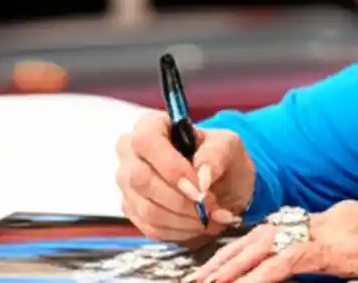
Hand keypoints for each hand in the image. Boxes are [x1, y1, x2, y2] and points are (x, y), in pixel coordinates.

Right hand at [115, 112, 256, 240]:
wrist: (222, 183)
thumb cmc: (221, 157)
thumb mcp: (229, 146)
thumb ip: (216, 155)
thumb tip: (201, 177)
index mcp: (151, 125)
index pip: (146, 141)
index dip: (170, 166)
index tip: (199, 187)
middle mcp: (130, 153)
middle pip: (140, 179)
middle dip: (181, 200)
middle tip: (211, 206)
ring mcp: (128, 184)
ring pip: (146, 208)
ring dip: (185, 219)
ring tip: (213, 217)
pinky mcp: (133, 210)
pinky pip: (151, 228)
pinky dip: (181, 231)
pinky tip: (200, 224)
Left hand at [185, 201, 357, 282]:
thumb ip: (349, 265)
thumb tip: (329, 271)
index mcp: (344, 222)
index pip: (284, 232)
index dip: (247, 250)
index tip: (220, 269)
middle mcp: (337, 217)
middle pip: (266, 234)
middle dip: (226, 259)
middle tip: (196, 280)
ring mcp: (341, 227)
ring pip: (269, 243)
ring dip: (231, 267)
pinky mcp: (345, 243)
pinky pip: (291, 260)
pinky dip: (260, 275)